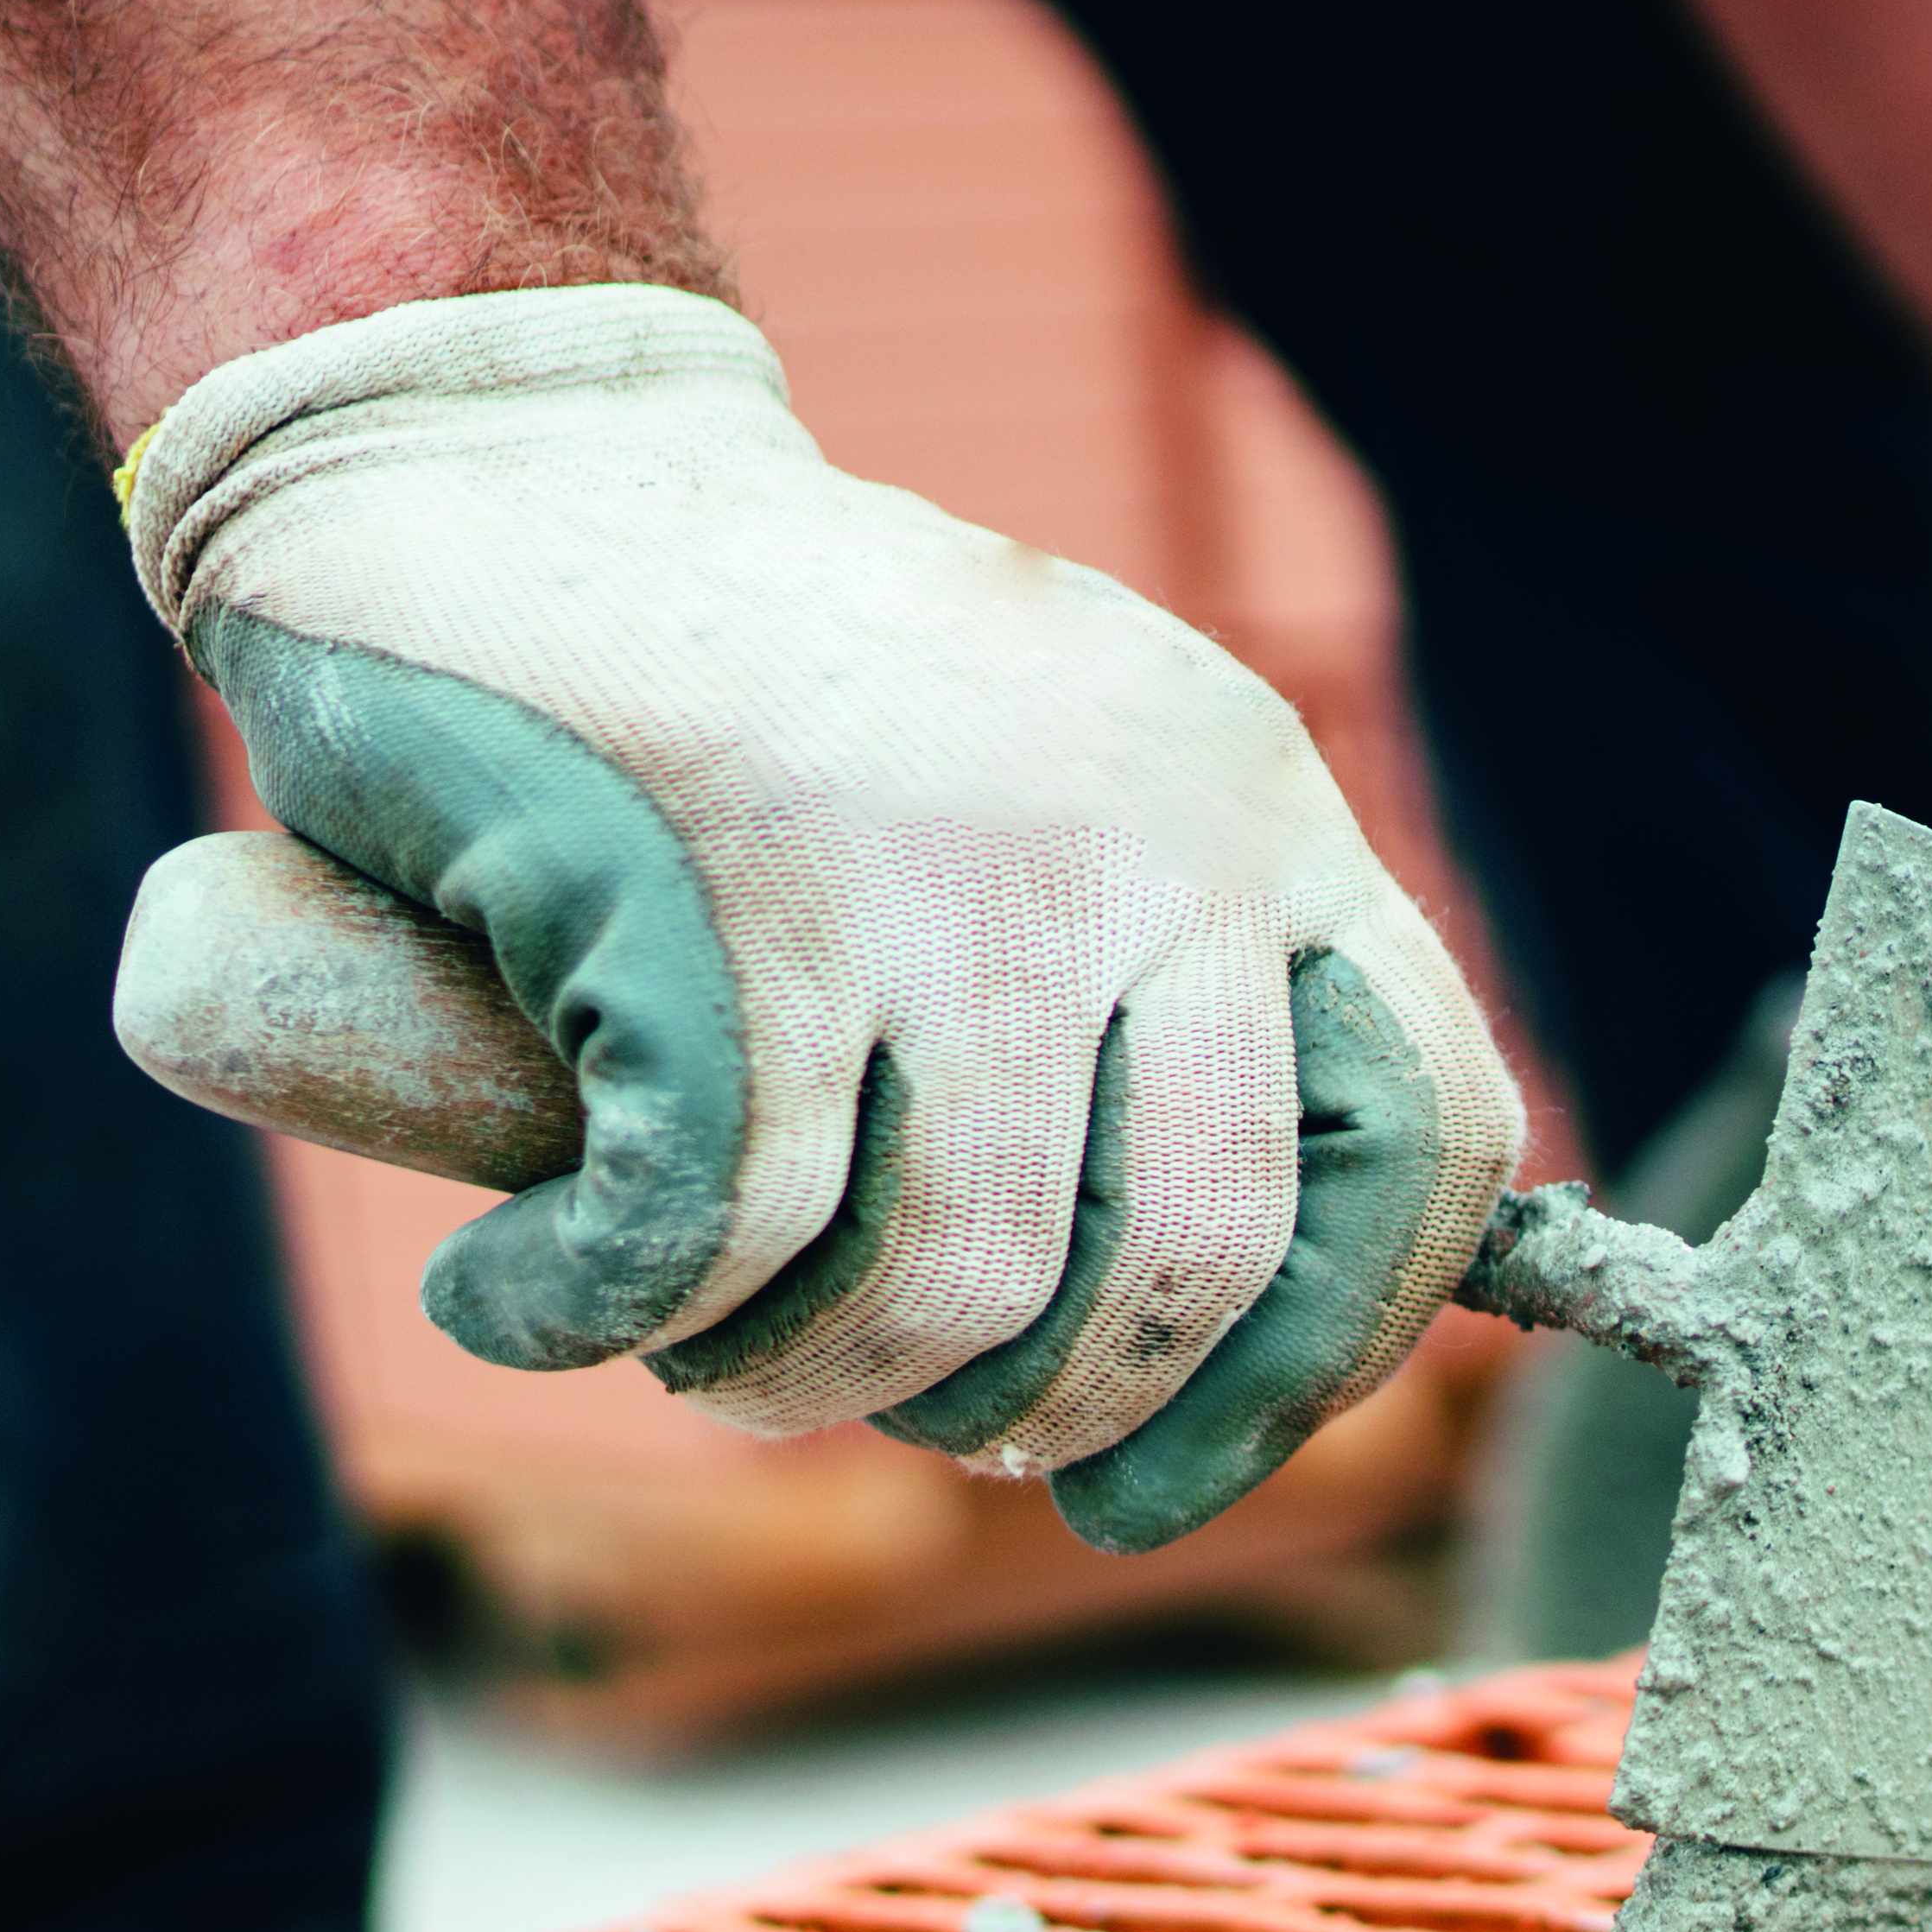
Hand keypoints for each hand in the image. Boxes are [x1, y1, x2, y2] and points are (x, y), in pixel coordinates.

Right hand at [120, 284, 1522, 1545]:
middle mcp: (1144, 831)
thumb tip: (1243, 1367)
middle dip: (1032, 1417)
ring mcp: (939, 861)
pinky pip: (707, 1240)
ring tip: (696, 1344)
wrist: (497, 457)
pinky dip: (589, 1314)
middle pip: (1189, 1265)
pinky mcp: (718, 893)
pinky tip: (520, 1291)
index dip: (1328, 1357)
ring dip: (791, 1384)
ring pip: (943, 1289)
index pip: (1434, 1139)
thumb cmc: (772, 705)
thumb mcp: (1050, 807)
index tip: (1169, 1474)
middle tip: (888, 1410)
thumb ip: (1165, 1016)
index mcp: (1255, 810)